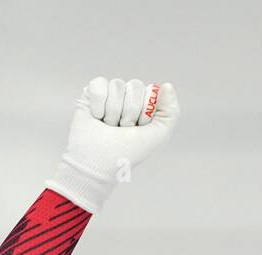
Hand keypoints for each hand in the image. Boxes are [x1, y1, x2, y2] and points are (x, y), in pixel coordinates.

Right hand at [46, 77, 180, 213]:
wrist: (98, 163)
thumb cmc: (128, 152)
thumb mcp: (158, 135)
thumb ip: (171, 111)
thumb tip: (166, 85)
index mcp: (145, 105)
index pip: (151, 91)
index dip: (146, 112)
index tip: (139, 129)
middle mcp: (128, 97)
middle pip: (135, 86)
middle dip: (129, 113)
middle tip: (122, 130)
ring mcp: (109, 94)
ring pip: (117, 85)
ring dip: (113, 112)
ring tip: (108, 127)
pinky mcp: (90, 93)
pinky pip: (99, 84)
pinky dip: (98, 105)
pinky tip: (96, 118)